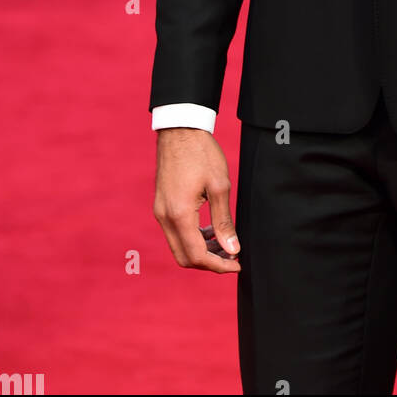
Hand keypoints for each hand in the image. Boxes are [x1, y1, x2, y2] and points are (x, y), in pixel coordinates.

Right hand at [153, 128, 240, 272]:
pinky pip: (175, 233)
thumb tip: (232, 249)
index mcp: (179, 215)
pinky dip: (192, 238)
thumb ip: (224, 221)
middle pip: (184, 258)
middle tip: (232, 256)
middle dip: (209, 262)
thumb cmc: (202, 154)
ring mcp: (160, 212)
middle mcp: (164, 218)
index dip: (218, 265)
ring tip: (224, 242)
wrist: (180, 130)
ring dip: (201, 250)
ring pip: (178, 247)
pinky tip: (210, 230)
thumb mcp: (220, 186)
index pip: (197, 256)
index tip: (237, 263)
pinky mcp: (161, 206)